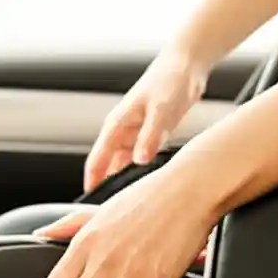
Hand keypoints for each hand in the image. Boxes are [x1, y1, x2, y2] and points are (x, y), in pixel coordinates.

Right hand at [84, 51, 209, 191]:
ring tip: (133, 203)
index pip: (97, 159)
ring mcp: (137, 134)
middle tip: (114, 211)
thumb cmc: (170, 80)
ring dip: (128, 180)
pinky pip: (143, 159)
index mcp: (117, 124)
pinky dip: (145, 172)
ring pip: (127, 164)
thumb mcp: (161, 110)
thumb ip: (150, 136)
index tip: (90, 203)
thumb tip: (139, 161)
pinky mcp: (152, 134)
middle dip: (109, 187)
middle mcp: (123, 131)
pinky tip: (153, 185)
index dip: (92, 181)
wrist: (187, 66)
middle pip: (110, 166)